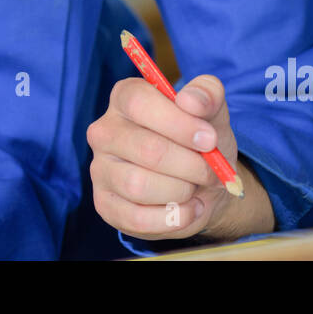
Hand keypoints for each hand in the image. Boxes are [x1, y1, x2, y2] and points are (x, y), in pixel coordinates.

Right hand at [87, 74, 272, 240]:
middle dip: (190, 165)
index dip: (179, 122)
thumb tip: (190, 100)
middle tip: (211, 170)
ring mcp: (100, 169)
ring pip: (139, 185)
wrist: (203, 184)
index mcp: (124, 98)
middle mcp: (104, 131)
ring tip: (194, 187)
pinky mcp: (105, 205)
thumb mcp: (212, 113)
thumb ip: (207, 95)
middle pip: (146, 149)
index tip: (209, 138)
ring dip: (181, 191)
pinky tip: (186, 209)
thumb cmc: (200, 141)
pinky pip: (137, 218)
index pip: (139, 103)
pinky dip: (173, 218)